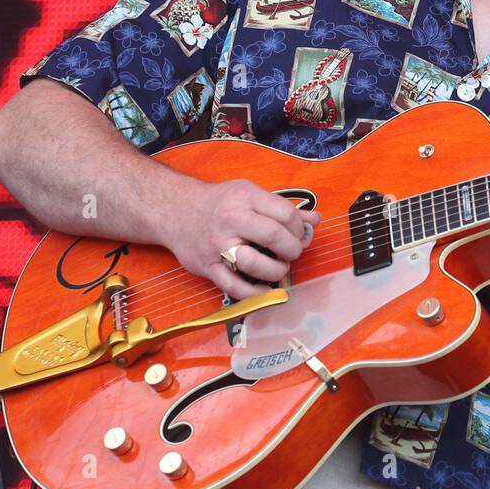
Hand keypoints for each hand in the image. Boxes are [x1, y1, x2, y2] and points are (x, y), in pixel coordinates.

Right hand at [160, 177, 320, 299]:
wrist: (174, 210)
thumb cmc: (219, 202)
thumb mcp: (250, 194)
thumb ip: (283, 208)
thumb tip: (315, 220)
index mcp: (246, 198)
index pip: (286, 214)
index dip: (299, 228)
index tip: (297, 234)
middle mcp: (232, 220)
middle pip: (274, 237)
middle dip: (292, 250)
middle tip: (291, 253)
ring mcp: (218, 245)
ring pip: (256, 264)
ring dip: (276, 271)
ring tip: (278, 268)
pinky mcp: (208, 267)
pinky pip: (235, 287)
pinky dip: (256, 294)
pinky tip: (266, 290)